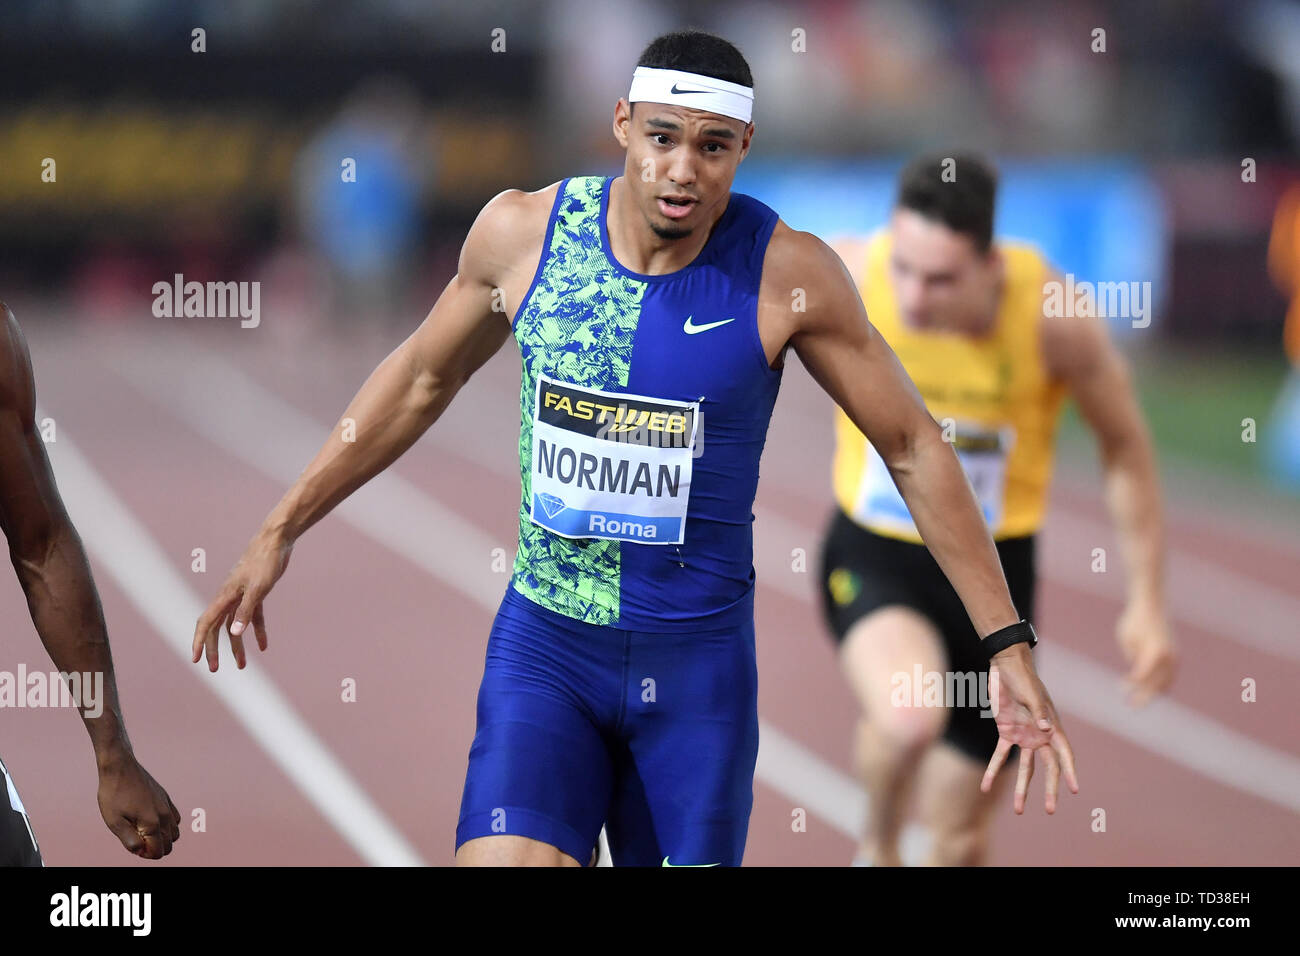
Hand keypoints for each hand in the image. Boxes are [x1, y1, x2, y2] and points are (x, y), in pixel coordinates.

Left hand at [97, 754, 180, 859]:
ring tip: (143, 833)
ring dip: (163, 838)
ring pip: (175, 833)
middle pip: (169, 844)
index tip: (133, 846)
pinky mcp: (166, 798)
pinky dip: (168, 826)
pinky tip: (152, 821)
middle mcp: (164, 815)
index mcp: (151, 823)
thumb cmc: (113, 795)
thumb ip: (129, 840)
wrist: (120, 767)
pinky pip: (176, 819)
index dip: (146, 855)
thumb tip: (140, 851)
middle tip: (136, 841)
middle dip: (155, 849)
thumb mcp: (114, 822)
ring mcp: (167, 806)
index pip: (158, 851)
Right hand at [193, 528, 292, 670]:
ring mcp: (242, 595)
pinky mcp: (255, 593)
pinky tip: (264, 646)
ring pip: (234, 625)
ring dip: (237, 646)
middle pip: (217, 628)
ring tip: (242, 666)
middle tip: (215, 670)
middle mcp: (229, 597)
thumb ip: (246, 611)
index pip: (206, 623)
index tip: (196, 660)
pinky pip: (253, 617)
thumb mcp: (259, 588)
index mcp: (225, 596)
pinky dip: (257, 631)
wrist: (277, 540)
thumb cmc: (266, 561)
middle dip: (215, 650)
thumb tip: (234, 634)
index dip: (199, 642)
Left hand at [981, 643, 1078, 813]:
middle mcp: (1040, 735)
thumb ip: (1038, 713)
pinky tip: (985, 787)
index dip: (1070, 772)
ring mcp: (1023, 735)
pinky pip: (999, 756)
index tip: (1074, 790)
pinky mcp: (1006, 732)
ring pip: (1025, 768)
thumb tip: (1047, 730)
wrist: (1004, 665)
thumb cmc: (1023, 678)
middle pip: (1048, 768)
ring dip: (1022, 789)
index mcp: (1051, 727)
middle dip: (1049, 790)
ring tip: (1019, 810)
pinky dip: (992, 771)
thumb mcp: (1031, 694)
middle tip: (1050, 810)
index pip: (1064, 754)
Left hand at [1116, 600, 1176, 706]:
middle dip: (1144, 696)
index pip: (1143, 677)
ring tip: (1136, 696)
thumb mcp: (1126, 639)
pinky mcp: (1174, 655)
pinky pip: (1168, 675)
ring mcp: (1174, 657)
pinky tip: (1144, 684)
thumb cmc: (1135, 620)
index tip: (1121, 687)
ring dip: (1152, 691)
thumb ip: (1132, 658)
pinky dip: (1158, 683)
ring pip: (1166, 683)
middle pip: (1157, 686)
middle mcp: (1168, 657)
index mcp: (1155, 653)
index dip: (1132, 685)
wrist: (1152, 604)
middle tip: (1130, 704)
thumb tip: (1138, 674)